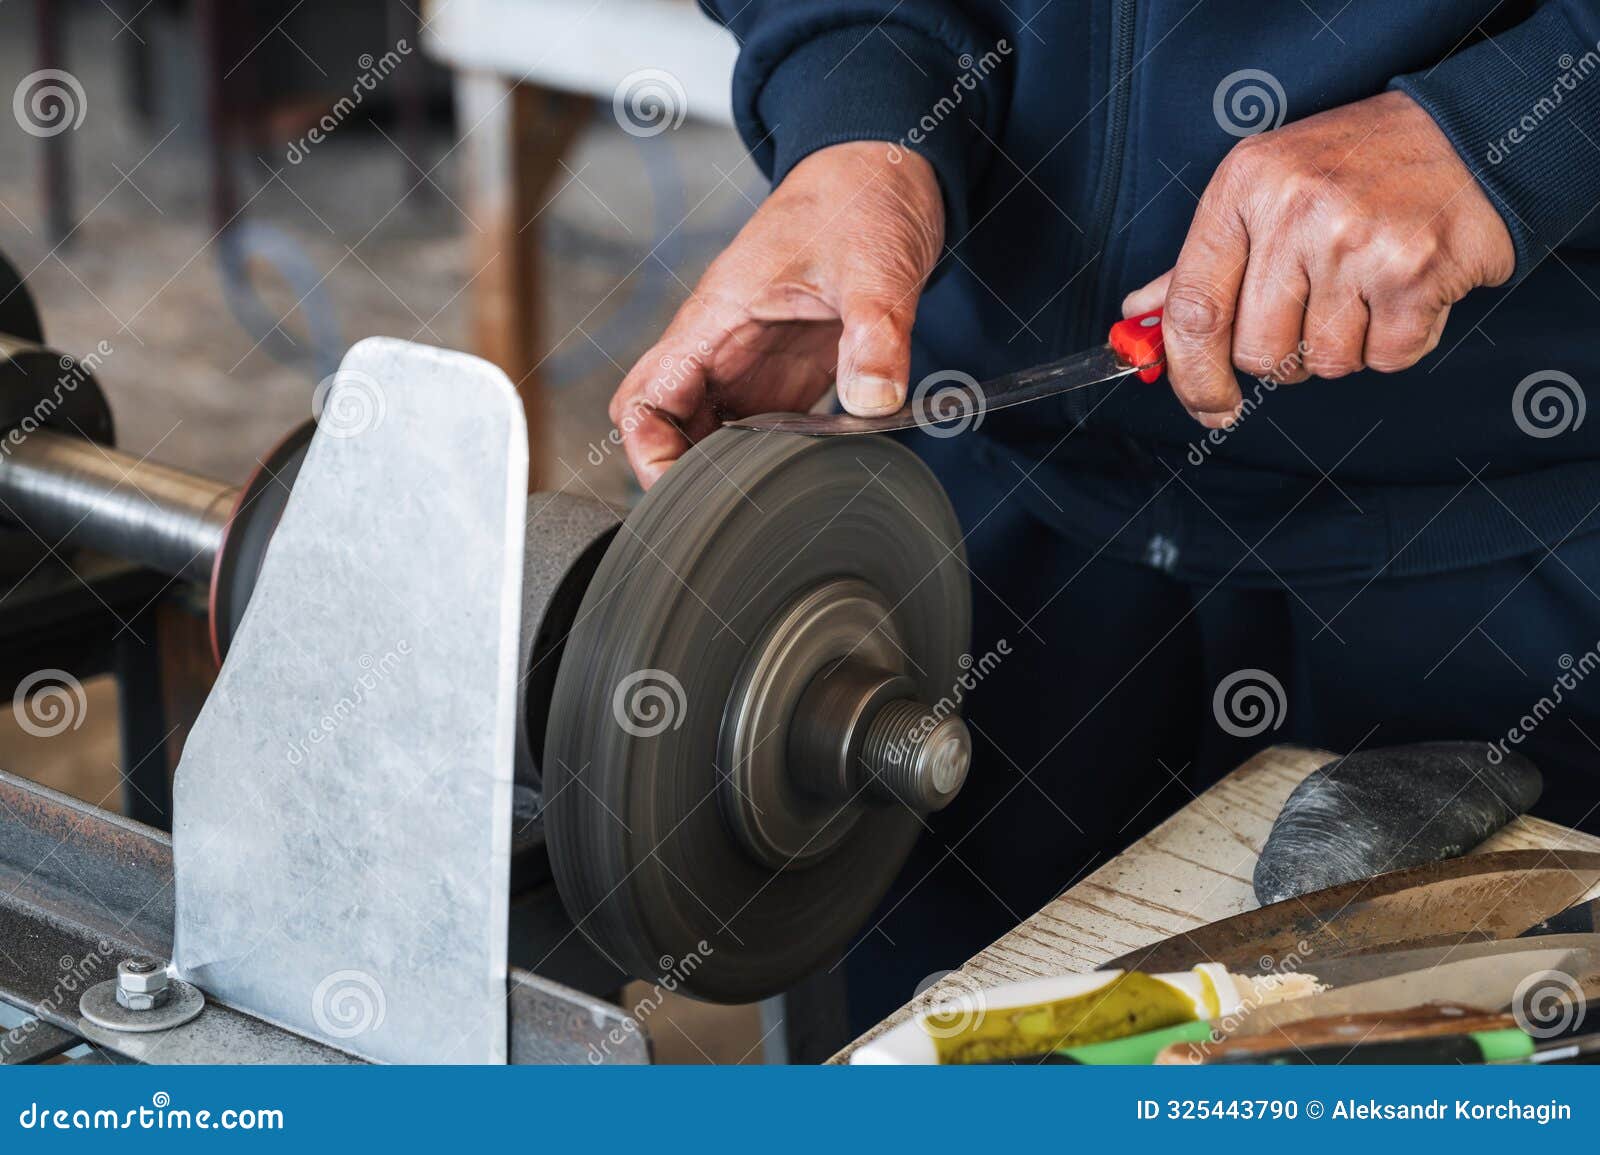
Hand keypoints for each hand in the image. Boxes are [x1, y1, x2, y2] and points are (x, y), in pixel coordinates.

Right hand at [609, 141, 943, 486]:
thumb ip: (878, 334)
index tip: (684, 493)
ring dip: (722, 470)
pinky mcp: (783, 370)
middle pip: (664, 424)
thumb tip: (874, 400)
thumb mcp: (876, 266)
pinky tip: (797, 479)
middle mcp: (723, 344)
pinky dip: (762, 458)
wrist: (884, 167)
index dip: (649, 452)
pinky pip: (753, 426)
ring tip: (763, 509)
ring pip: (706, 431)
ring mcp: (751, 360)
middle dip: (681, 473)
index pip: (644, 398)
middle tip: (726, 514)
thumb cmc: (863, 196)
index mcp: (717, 317)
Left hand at [1123, 90, 1516, 427]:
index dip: (1192, 375)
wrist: (1467, 134)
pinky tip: (1404, 293)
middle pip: (1258, 352)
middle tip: (1314, 310)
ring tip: (1364, 288)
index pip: (1193, 309)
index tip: (1205, 406)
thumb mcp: (1264, 191)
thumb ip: (1202, 262)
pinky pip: (1385, 358)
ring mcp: (1356, 241)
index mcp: (1245, 186)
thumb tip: (1140, 314)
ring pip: (1323, 363)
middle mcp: (1295, 210)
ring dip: (1344, 347)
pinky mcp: (1415, 271)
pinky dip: (1396, 343)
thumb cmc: (1355, 168)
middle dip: (1284, 356)